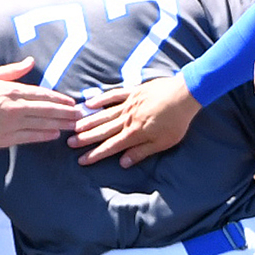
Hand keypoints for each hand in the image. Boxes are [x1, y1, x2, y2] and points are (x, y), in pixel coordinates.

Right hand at [0, 58, 81, 148]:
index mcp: (11, 91)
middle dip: (66, 113)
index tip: (72, 102)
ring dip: (61, 124)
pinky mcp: (5, 139)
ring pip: (42, 124)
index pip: (42, 95)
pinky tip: (55, 134)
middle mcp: (14, 107)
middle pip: (47, 109)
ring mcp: (10, 125)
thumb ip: (12, 70)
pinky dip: (44, 135)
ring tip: (75, 125)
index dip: (60, 99)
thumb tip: (30, 62)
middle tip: (81, 115)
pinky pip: (30, 137)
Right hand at [68, 74, 201, 166]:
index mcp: (134, 133)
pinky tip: (89, 103)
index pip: (110, 147)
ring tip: (74, 127)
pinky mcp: (133, 92)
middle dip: (85, 138)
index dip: (94, 154)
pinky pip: (113, 96)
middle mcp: (127, 119)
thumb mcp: (163, 143)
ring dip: (88, 121)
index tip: (81, 160)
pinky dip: (100, 99)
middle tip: (69, 143)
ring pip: (103, 114)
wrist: (185, 94)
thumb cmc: (177, 121)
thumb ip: (141, 152)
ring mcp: (128, 104)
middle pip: (102, 130)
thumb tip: (122, 162)